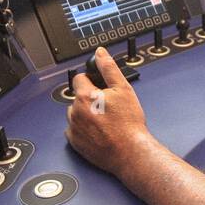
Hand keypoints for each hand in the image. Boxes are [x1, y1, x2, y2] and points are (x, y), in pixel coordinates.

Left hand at [65, 48, 151, 177]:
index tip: (100, 88)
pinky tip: (98, 131)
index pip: (80, 78)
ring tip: (104, 121)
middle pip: (78, 97)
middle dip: (90, 99)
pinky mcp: (75, 143)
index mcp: (85, 96)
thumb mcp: (124, 89)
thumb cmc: (129, 123)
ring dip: (85, 114)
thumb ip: (109, 68)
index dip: (92, 81)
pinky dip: (83, 129)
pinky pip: (75, 130)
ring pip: (75, 114)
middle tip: (107, 107)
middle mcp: (75, 111)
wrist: (130, 151)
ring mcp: (74, 128)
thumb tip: (100, 53)